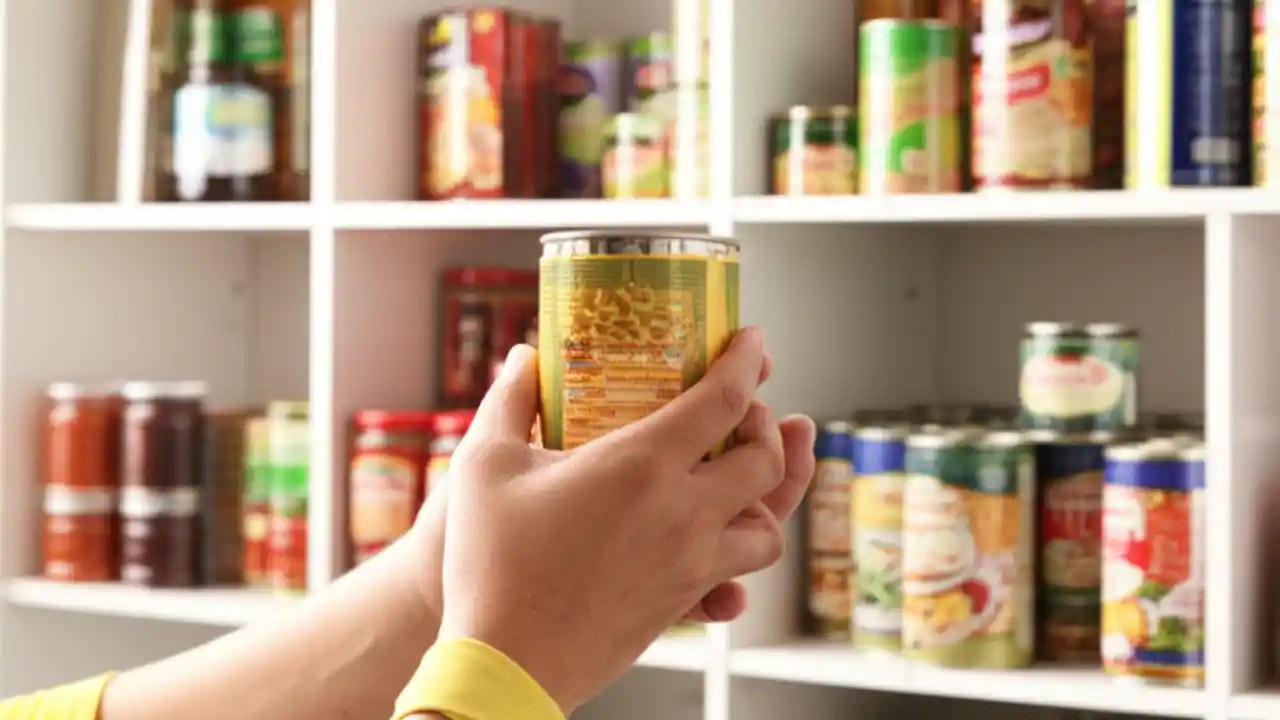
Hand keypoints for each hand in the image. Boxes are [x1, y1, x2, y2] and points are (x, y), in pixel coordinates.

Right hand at [407, 342, 816, 628]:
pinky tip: (710, 532)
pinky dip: (739, 545)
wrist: (504, 662)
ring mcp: (690, 565)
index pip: (724, 400)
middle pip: (764, 460)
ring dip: (765, 495)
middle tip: (743, 409)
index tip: (751, 341)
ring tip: (736, 477)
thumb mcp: (485, 465)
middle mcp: (682, 514)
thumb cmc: (491, 563)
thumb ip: (509, 399)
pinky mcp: (681, 604)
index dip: (745, 361)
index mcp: (640, 466)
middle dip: (765, 425)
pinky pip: (738, 573)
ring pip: (768, 528)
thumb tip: (524, 358)